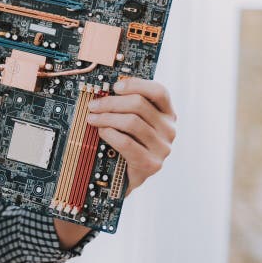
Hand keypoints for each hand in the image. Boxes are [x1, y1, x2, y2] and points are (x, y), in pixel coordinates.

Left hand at [86, 77, 176, 194]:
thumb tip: (104, 91)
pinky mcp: (151, 164)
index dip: (136, 85)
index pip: (159, 92)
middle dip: (111, 102)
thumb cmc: (128, 144)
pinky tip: (101, 132)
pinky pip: (126, 142)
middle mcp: (169, 129)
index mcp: (167, 114)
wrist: (127, 176)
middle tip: (93, 105)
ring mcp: (162, 148)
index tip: (115, 86)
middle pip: (139, 104)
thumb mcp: (131, 123)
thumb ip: (126, 107)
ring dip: (106, 117)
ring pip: (131, 122)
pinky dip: (109, 134)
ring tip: (92, 118)